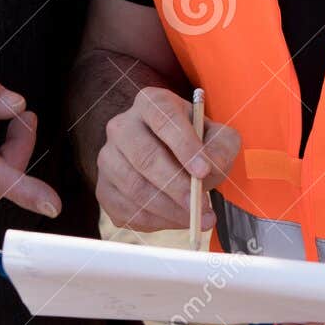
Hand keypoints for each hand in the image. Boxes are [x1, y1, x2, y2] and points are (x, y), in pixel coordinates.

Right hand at [95, 86, 239, 232]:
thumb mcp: (219, 137)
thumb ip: (221, 148)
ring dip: (168, 209)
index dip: (184, 146)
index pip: (164, 119)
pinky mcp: (103, 188)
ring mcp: (108, 157)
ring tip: (196, 218)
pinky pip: (125, 210)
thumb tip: (209, 169)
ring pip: (134, 187)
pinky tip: (177, 220)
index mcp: (152, 103)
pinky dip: (155, 221)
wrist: (173, 158)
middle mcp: (122, 126)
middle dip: (176, 185)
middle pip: (144, 156)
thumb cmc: (199, 144)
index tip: (204, 171)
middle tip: (201, 205)